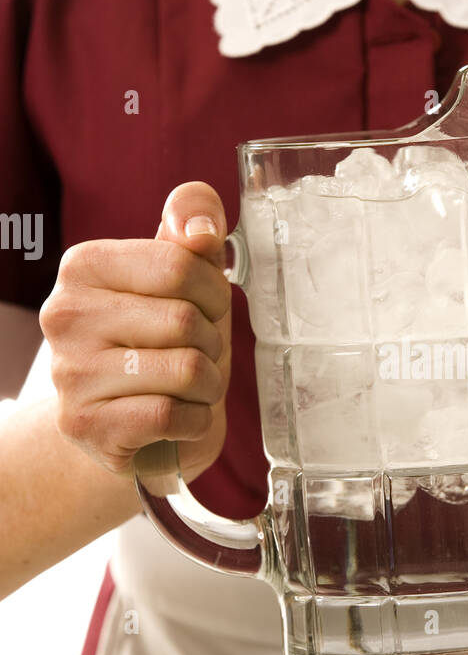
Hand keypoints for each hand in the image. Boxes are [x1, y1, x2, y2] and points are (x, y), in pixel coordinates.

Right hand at [40, 182, 231, 480]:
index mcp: (84, 266)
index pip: (179, 263)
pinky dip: (196, 420)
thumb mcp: (185, 280)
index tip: (207, 308)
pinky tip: (181, 417)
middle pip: (185, 319)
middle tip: (197, 353)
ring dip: (208, 383)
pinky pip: (172, 416)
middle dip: (213, 342)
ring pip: (185, 369)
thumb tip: (201, 229)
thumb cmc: (164, 344)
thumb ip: (193, 228)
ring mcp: (70, 373)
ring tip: (189, 387)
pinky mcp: (86, 425)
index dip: (215, 293)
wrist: (132, 426)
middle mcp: (65, 315)